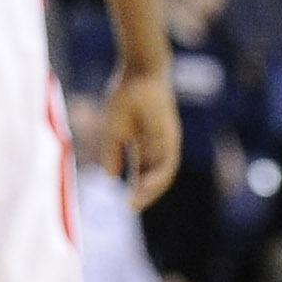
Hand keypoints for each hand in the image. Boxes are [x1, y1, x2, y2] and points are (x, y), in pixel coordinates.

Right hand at [100, 64, 182, 207]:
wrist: (138, 74)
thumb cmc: (125, 97)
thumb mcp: (114, 130)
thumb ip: (113, 152)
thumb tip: (110, 176)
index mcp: (143, 144)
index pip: (143, 172)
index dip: (136, 187)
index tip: (126, 204)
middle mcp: (157, 146)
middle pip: (154, 176)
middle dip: (144, 193)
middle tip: (131, 207)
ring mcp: (166, 142)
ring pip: (163, 173)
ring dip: (152, 189)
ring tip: (137, 200)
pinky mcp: (171, 137)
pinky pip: (168, 162)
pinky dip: (158, 176)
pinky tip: (145, 184)